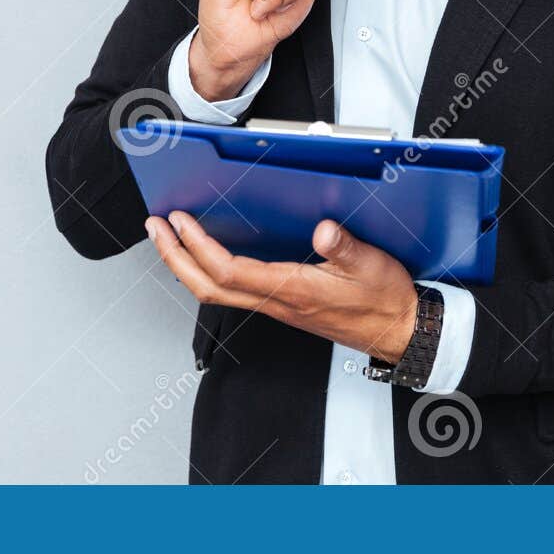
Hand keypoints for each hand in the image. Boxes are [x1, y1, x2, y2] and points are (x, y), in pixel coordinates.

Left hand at [145, 212, 419, 361]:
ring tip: (170, 237)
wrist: (398, 331)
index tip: (180, 222)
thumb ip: (347, 248)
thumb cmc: (385, 301)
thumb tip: (324, 229)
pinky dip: (209, 270)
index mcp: (292, 290)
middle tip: (155, 227)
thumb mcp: (373, 267)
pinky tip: (208, 252)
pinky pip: (232, 290)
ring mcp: (276, 305)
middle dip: (175, 257)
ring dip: (186, 264)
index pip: (230, 272)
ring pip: (216, 291)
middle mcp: (276, 301)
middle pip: (207, 287)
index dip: (199, 247)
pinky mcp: (282, 304)